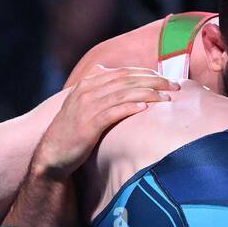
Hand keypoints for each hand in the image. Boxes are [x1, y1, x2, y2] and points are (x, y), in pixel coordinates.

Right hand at [32, 66, 178, 178]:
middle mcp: (87, 91)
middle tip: (175, 86)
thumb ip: (100, 92)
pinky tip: (145, 108)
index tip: (166, 78)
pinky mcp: (89, 124)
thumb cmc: (74, 132)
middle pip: (127, 80)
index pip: (123, 73)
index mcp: (88, 83)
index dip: (147, 74)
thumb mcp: (84, 106)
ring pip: (123, 94)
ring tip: (167, 98)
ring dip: (148, 94)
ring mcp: (87, 106)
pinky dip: (130, 107)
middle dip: (154, 81)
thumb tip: (119, 81)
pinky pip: (113, 112)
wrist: (53, 154)